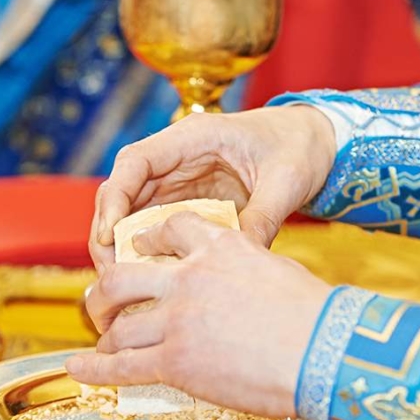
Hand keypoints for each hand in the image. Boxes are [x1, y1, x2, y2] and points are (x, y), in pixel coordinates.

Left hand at [67, 213, 332, 417]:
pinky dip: (95, 368)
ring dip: (103, 332)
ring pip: (118, 324)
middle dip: (105, 290)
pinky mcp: (174, 361)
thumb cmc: (315, 313)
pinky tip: (79, 367)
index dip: (146, 239)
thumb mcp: (276, 269)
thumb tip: (241, 277)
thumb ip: (244, 266)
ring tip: (99, 338)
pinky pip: (122, 366)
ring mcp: (176, 319)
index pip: (168, 229)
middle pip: (122, 276)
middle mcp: (187, 278)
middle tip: (102, 299)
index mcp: (216, 247)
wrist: (324, 350)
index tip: (137, 249)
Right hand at [90, 106, 335, 271]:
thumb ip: (263, 217)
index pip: (135, 160)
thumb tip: (240, 261)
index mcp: (193, 137)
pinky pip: (153, 226)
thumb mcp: (285, 181)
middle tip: (108, 271)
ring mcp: (178, 180)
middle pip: (122, 190)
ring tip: (119, 282)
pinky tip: (146, 278)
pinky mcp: (186, 201)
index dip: (115, 197)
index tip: (108, 234)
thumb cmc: (297, 148)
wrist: (311, 143)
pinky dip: (143, 250)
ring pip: (131, 211)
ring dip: (120, 245)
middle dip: (108, 230)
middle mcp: (176, 157)